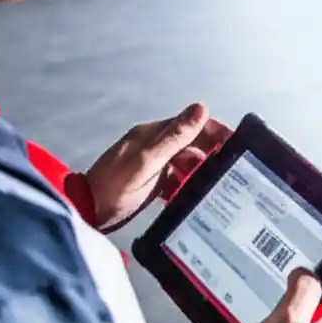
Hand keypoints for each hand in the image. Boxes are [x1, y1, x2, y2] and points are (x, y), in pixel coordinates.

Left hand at [85, 102, 232, 231]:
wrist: (85, 214)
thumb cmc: (113, 189)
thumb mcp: (147, 162)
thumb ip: (175, 137)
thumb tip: (201, 109)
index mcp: (153, 134)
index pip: (192, 124)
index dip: (215, 131)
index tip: (235, 143)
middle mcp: (154, 145)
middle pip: (192, 143)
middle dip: (211, 154)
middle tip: (227, 170)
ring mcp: (153, 163)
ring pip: (186, 162)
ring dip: (199, 171)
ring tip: (210, 186)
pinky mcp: (152, 181)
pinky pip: (177, 178)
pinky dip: (186, 184)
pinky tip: (191, 195)